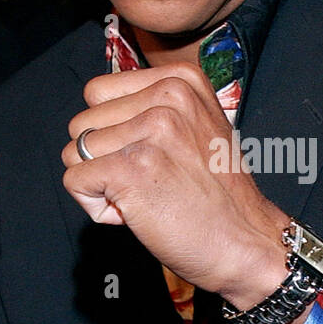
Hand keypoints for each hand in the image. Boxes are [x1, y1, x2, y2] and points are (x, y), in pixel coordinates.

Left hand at [62, 64, 288, 310]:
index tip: (151, 156)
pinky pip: (74, 180)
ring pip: (75, 152)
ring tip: (145, 196)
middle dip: (104, 159)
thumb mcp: (197, 127)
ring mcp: (150, 131)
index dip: (112, 131)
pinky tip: (134, 213)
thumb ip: (153, 108)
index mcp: (181, 80)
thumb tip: (97, 113)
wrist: (248, 243)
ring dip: (100, 183)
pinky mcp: (131, 168)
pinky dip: (95, 207)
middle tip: (150, 182)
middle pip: (83, 122)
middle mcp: (168, 97)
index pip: (98, 93)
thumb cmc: (218, 196)